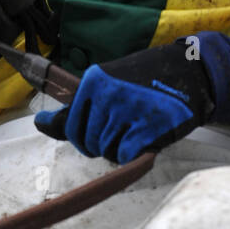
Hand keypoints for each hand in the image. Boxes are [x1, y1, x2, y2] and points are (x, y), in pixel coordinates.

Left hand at [34, 32, 229, 162]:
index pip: (71, 127)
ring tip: (139, 127)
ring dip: (122, 148)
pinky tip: (148, 135)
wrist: (191, 72)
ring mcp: (127, 112)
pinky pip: (127, 156)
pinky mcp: (147, 128)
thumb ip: (77, 109)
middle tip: (126, 127)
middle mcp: (106, 95)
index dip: (85, 134)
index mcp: (92, 81)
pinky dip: (137, 152)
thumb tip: (39, 125)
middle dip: (105, 143)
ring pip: (108, 152)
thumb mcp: (108, 85)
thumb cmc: (146, 80)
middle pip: (89, 143)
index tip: (102, 127)